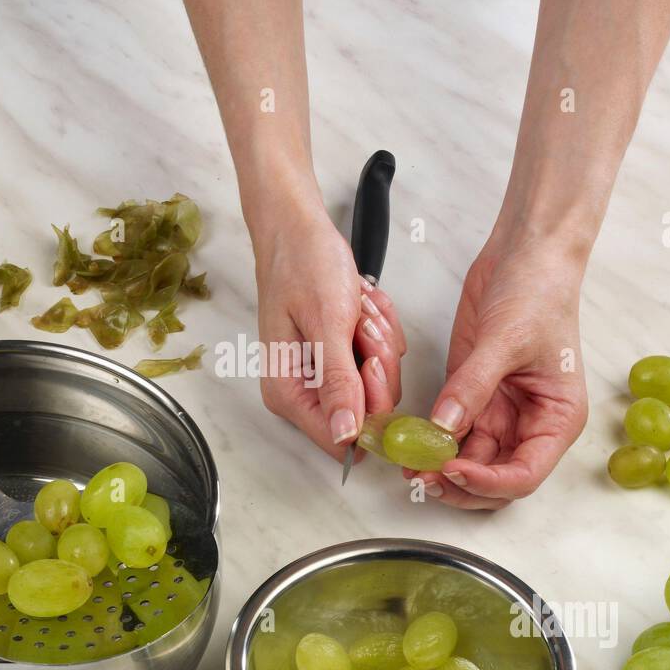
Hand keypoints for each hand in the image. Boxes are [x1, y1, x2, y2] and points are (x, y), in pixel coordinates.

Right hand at [250, 199, 406, 461]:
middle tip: (360, 322)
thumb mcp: (327, 322)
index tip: (371, 359)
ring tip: (355, 307)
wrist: (299, 229)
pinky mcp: (340, 357)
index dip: (370, 408)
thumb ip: (338, 382)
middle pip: (368, 410)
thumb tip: (346, 436)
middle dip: (376, 361)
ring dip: (378, 340)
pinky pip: (380, 358)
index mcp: (288, 394)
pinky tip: (359, 303)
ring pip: (380, 382)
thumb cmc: (303, 265)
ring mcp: (323, 375)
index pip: (342, 440)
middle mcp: (303, 392)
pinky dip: (378, 328)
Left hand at [410, 229, 588, 507]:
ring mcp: (499, 411)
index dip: (488, 483)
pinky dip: (430, 442)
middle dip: (459, 484)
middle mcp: (530, 423)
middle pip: (495, 478)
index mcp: (557, 419)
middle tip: (421, 477)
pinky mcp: (471, 394)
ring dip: (439, 467)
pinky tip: (406, 442)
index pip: (525, 474)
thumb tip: (444, 428)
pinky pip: (450, 431)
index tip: (451, 470)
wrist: (525, 253)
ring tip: (407, 465)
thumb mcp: (505, 340)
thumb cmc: (540, 291)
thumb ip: (473, 387)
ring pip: (468, 460)